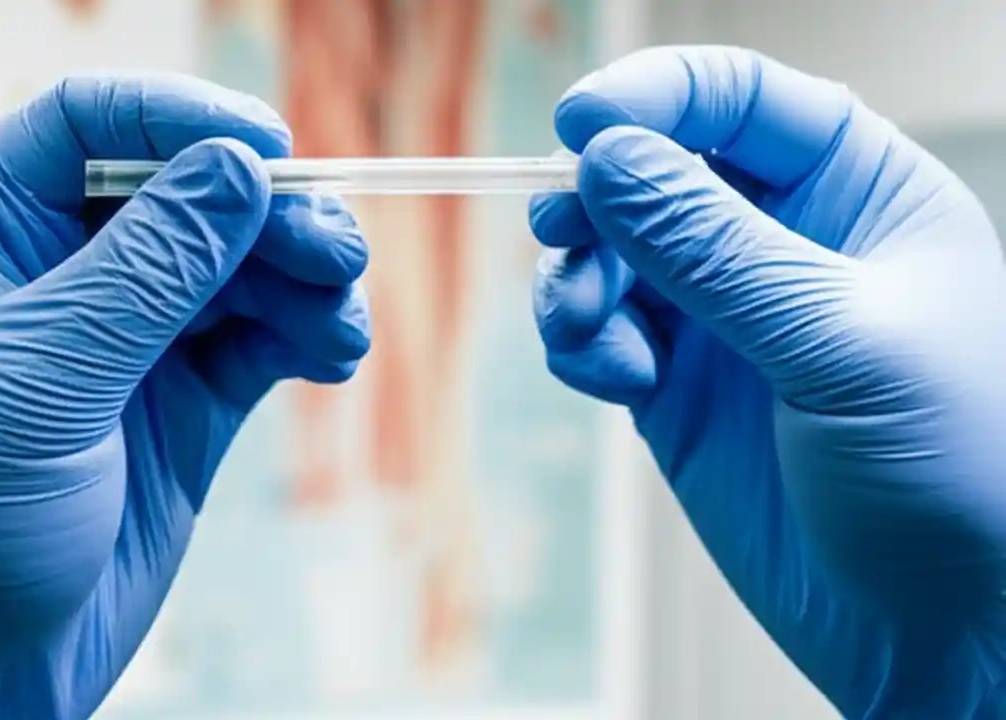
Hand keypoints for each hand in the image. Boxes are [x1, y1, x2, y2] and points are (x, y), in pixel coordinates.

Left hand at [0, 76, 369, 718]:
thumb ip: (147, 269)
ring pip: (239, 270)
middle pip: (186, 197)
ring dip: (302, 276)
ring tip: (339, 315)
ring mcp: (132, 348)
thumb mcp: (41, 376)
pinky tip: (335, 352)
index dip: (173, 118)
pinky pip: (262, 343)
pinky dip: (307, 335)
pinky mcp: (184, 412)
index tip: (263, 147)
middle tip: (333, 249)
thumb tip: (239, 171)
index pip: (82, 130)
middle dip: (267, 212)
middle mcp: (65, 282)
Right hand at [531, 46, 1005, 717]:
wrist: (940, 632)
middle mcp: (784, 243)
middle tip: (565, 235)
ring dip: (577, 280)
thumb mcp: (840, 344)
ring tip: (593, 332)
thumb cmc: (955, 477)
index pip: (743, 103)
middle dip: (598, 198)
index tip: (582, 122)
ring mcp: (723, 318)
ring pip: (610, 251)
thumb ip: (713, 248)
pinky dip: (582, 346)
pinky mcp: (676, 389)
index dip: (658, 96)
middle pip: (656, 170)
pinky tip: (616, 385)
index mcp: (861, 195)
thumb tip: (607, 158)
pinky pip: (598, 332)